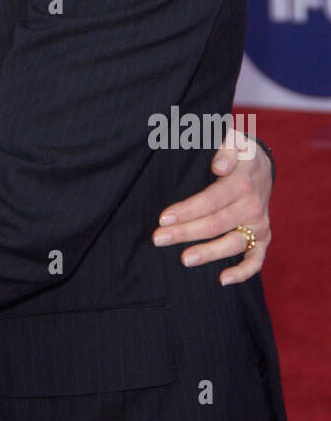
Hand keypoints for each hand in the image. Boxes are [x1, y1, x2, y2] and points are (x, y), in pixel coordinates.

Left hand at [153, 132, 271, 284]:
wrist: (260, 164)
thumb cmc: (235, 152)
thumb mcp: (231, 141)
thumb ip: (224, 149)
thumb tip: (218, 166)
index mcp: (242, 182)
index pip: (210, 200)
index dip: (187, 210)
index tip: (163, 218)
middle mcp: (252, 206)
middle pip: (215, 224)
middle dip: (185, 232)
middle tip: (158, 239)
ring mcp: (259, 224)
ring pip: (233, 244)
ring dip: (209, 253)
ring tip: (184, 259)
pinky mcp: (263, 237)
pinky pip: (256, 259)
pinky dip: (243, 272)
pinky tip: (222, 279)